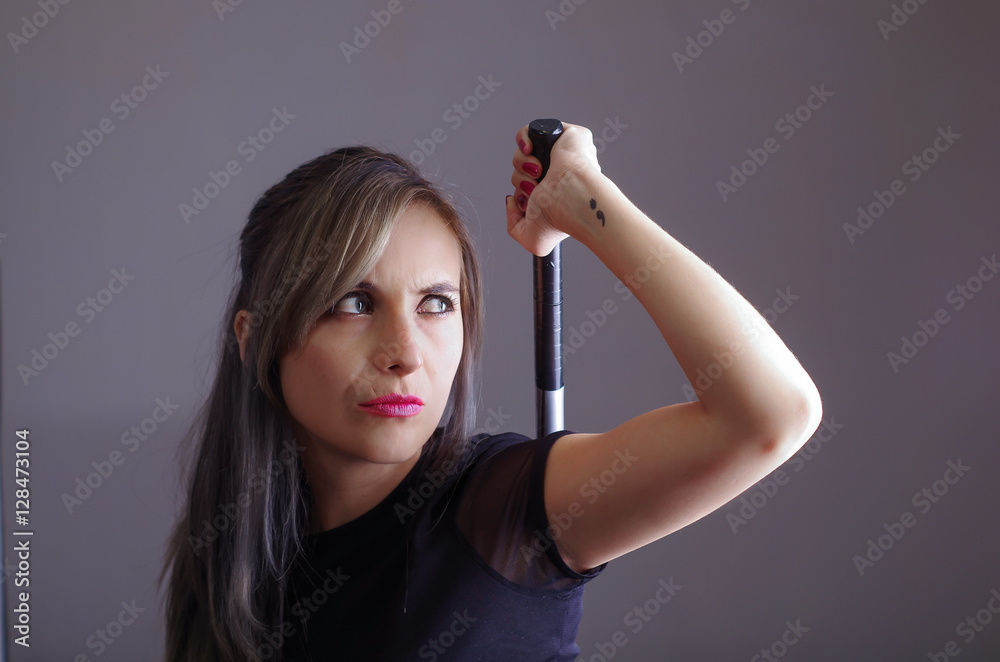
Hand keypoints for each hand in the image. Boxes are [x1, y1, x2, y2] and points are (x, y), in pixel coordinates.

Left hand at [506, 122, 601, 256]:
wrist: (572, 196)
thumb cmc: (560, 218)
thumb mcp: (531, 239)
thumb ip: (513, 227)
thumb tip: (510, 200)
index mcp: (553, 195)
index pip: (525, 188)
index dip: (521, 194)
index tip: (530, 202)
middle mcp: (558, 175)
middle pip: (521, 171)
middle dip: (520, 180)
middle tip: (535, 188)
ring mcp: (562, 155)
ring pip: (523, 153)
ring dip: (522, 164)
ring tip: (539, 172)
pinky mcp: (566, 134)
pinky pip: (531, 130)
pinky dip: (523, 140)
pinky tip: (529, 150)